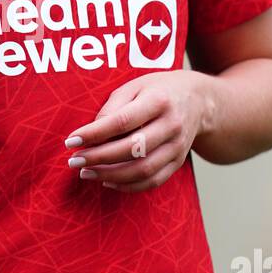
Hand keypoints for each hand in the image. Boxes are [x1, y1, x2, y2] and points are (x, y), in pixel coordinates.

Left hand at [63, 70, 212, 191]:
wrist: (200, 101)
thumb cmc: (159, 90)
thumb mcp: (136, 86)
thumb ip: (113, 106)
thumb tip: (91, 133)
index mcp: (159, 100)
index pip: (122, 122)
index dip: (94, 134)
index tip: (71, 141)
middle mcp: (172, 125)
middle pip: (132, 149)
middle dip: (98, 158)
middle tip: (74, 161)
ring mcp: (178, 147)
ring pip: (142, 170)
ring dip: (110, 176)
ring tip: (86, 173)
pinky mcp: (178, 162)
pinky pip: (152, 181)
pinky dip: (127, 186)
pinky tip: (107, 182)